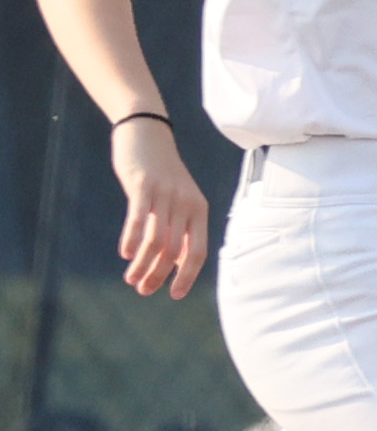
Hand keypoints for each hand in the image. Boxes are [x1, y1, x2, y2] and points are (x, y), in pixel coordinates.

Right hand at [111, 115, 209, 298]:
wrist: (148, 136)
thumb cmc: (161, 175)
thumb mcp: (177, 201)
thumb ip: (178, 229)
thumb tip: (175, 264)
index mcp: (198, 210)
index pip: (198, 251)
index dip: (187, 275)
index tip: (175, 295)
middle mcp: (186, 204)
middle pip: (175, 251)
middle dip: (159, 276)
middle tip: (143, 290)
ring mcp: (165, 195)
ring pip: (156, 240)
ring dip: (142, 264)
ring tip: (131, 279)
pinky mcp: (143, 186)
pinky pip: (139, 219)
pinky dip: (132, 239)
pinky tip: (124, 253)